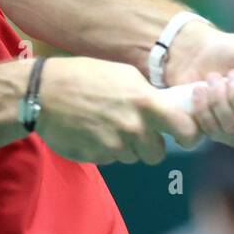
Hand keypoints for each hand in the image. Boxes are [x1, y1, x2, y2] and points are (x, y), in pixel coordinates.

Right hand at [34, 57, 201, 164]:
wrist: (42, 93)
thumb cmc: (85, 76)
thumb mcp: (124, 75)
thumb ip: (148, 95)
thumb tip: (168, 108)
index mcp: (145, 103)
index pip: (186, 130)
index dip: (190, 134)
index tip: (186, 134)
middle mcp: (133, 129)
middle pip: (158, 154)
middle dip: (151, 145)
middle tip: (138, 130)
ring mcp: (114, 147)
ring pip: (133, 157)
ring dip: (126, 147)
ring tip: (107, 125)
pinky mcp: (96, 158)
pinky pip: (110, 159)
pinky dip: (106, 149)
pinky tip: (92, 131)